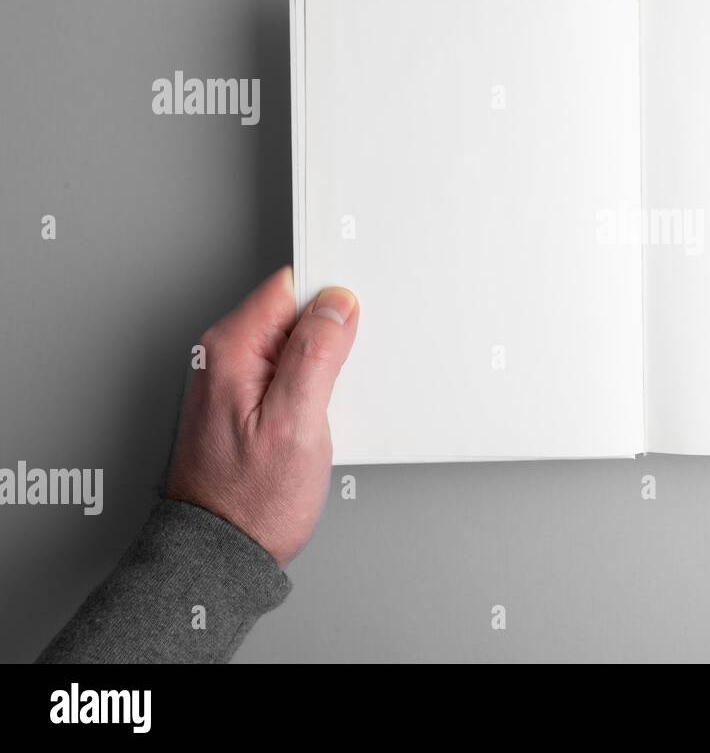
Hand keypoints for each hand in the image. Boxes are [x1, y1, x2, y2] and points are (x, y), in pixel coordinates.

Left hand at [167, 268, 358, 566]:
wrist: (222, 553)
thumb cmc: (250, 501)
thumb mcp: (297, 422)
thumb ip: (316, 354)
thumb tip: (337, 304)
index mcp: (231, 350)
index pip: (289, 288)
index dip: (330, 299)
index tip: (354, 323)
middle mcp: (225, 358)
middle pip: (294, 313)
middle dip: (330, 334)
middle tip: (340, 379)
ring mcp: (234, 380)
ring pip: (295, 344)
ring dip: (323, 366)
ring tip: (326, 407)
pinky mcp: (246, 402)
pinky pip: (289, 373)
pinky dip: (312, 387)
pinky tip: (318, 418)